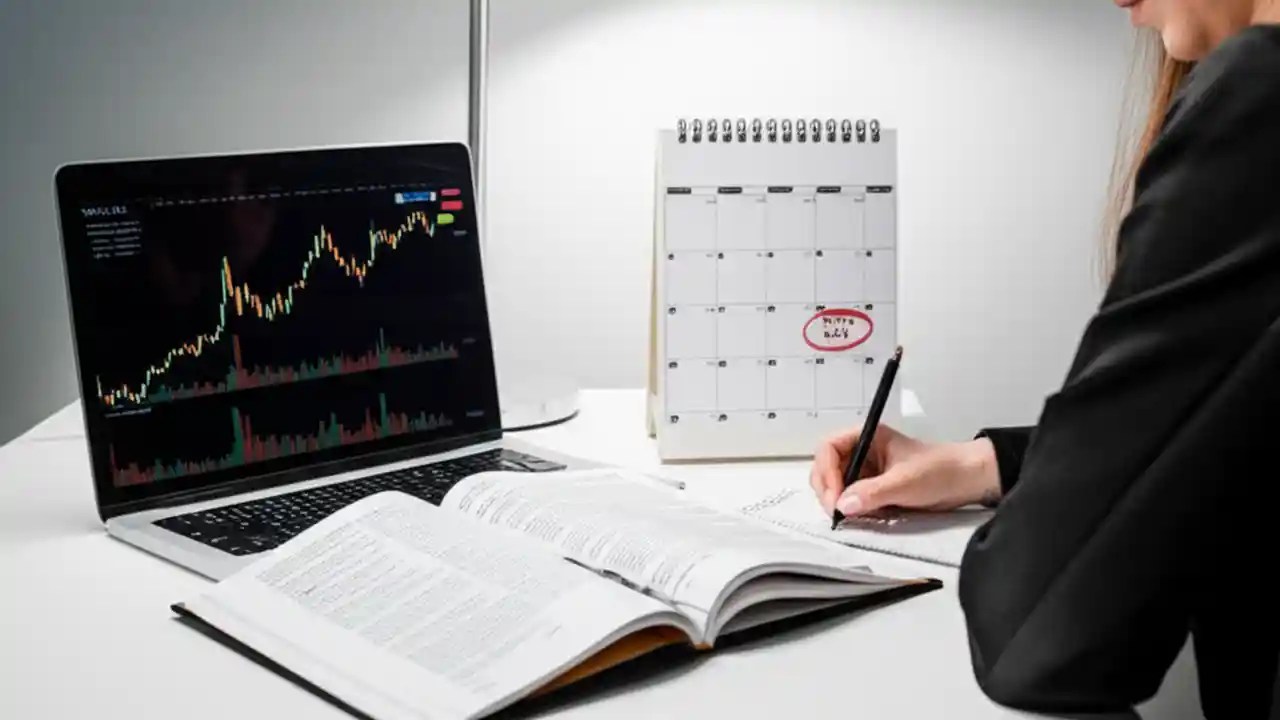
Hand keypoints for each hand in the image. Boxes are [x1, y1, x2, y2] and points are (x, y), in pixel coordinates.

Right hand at [809, 424, 1001, 516]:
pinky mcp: (874, 489)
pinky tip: (858, 519)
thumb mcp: (905, 482)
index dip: (827, 473)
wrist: (968, 480)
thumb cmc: (940, 470)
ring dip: (837, 501)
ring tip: (847, 518)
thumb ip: (872, 492)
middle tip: (837, 513)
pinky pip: (852, 499)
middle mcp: (861, 452)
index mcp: (865, 437)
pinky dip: (850, 510)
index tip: (835, 498)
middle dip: (827, 490)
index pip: (828, 449)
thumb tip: (842, 505)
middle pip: (826, 468)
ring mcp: (866, 471)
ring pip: (836, 486)